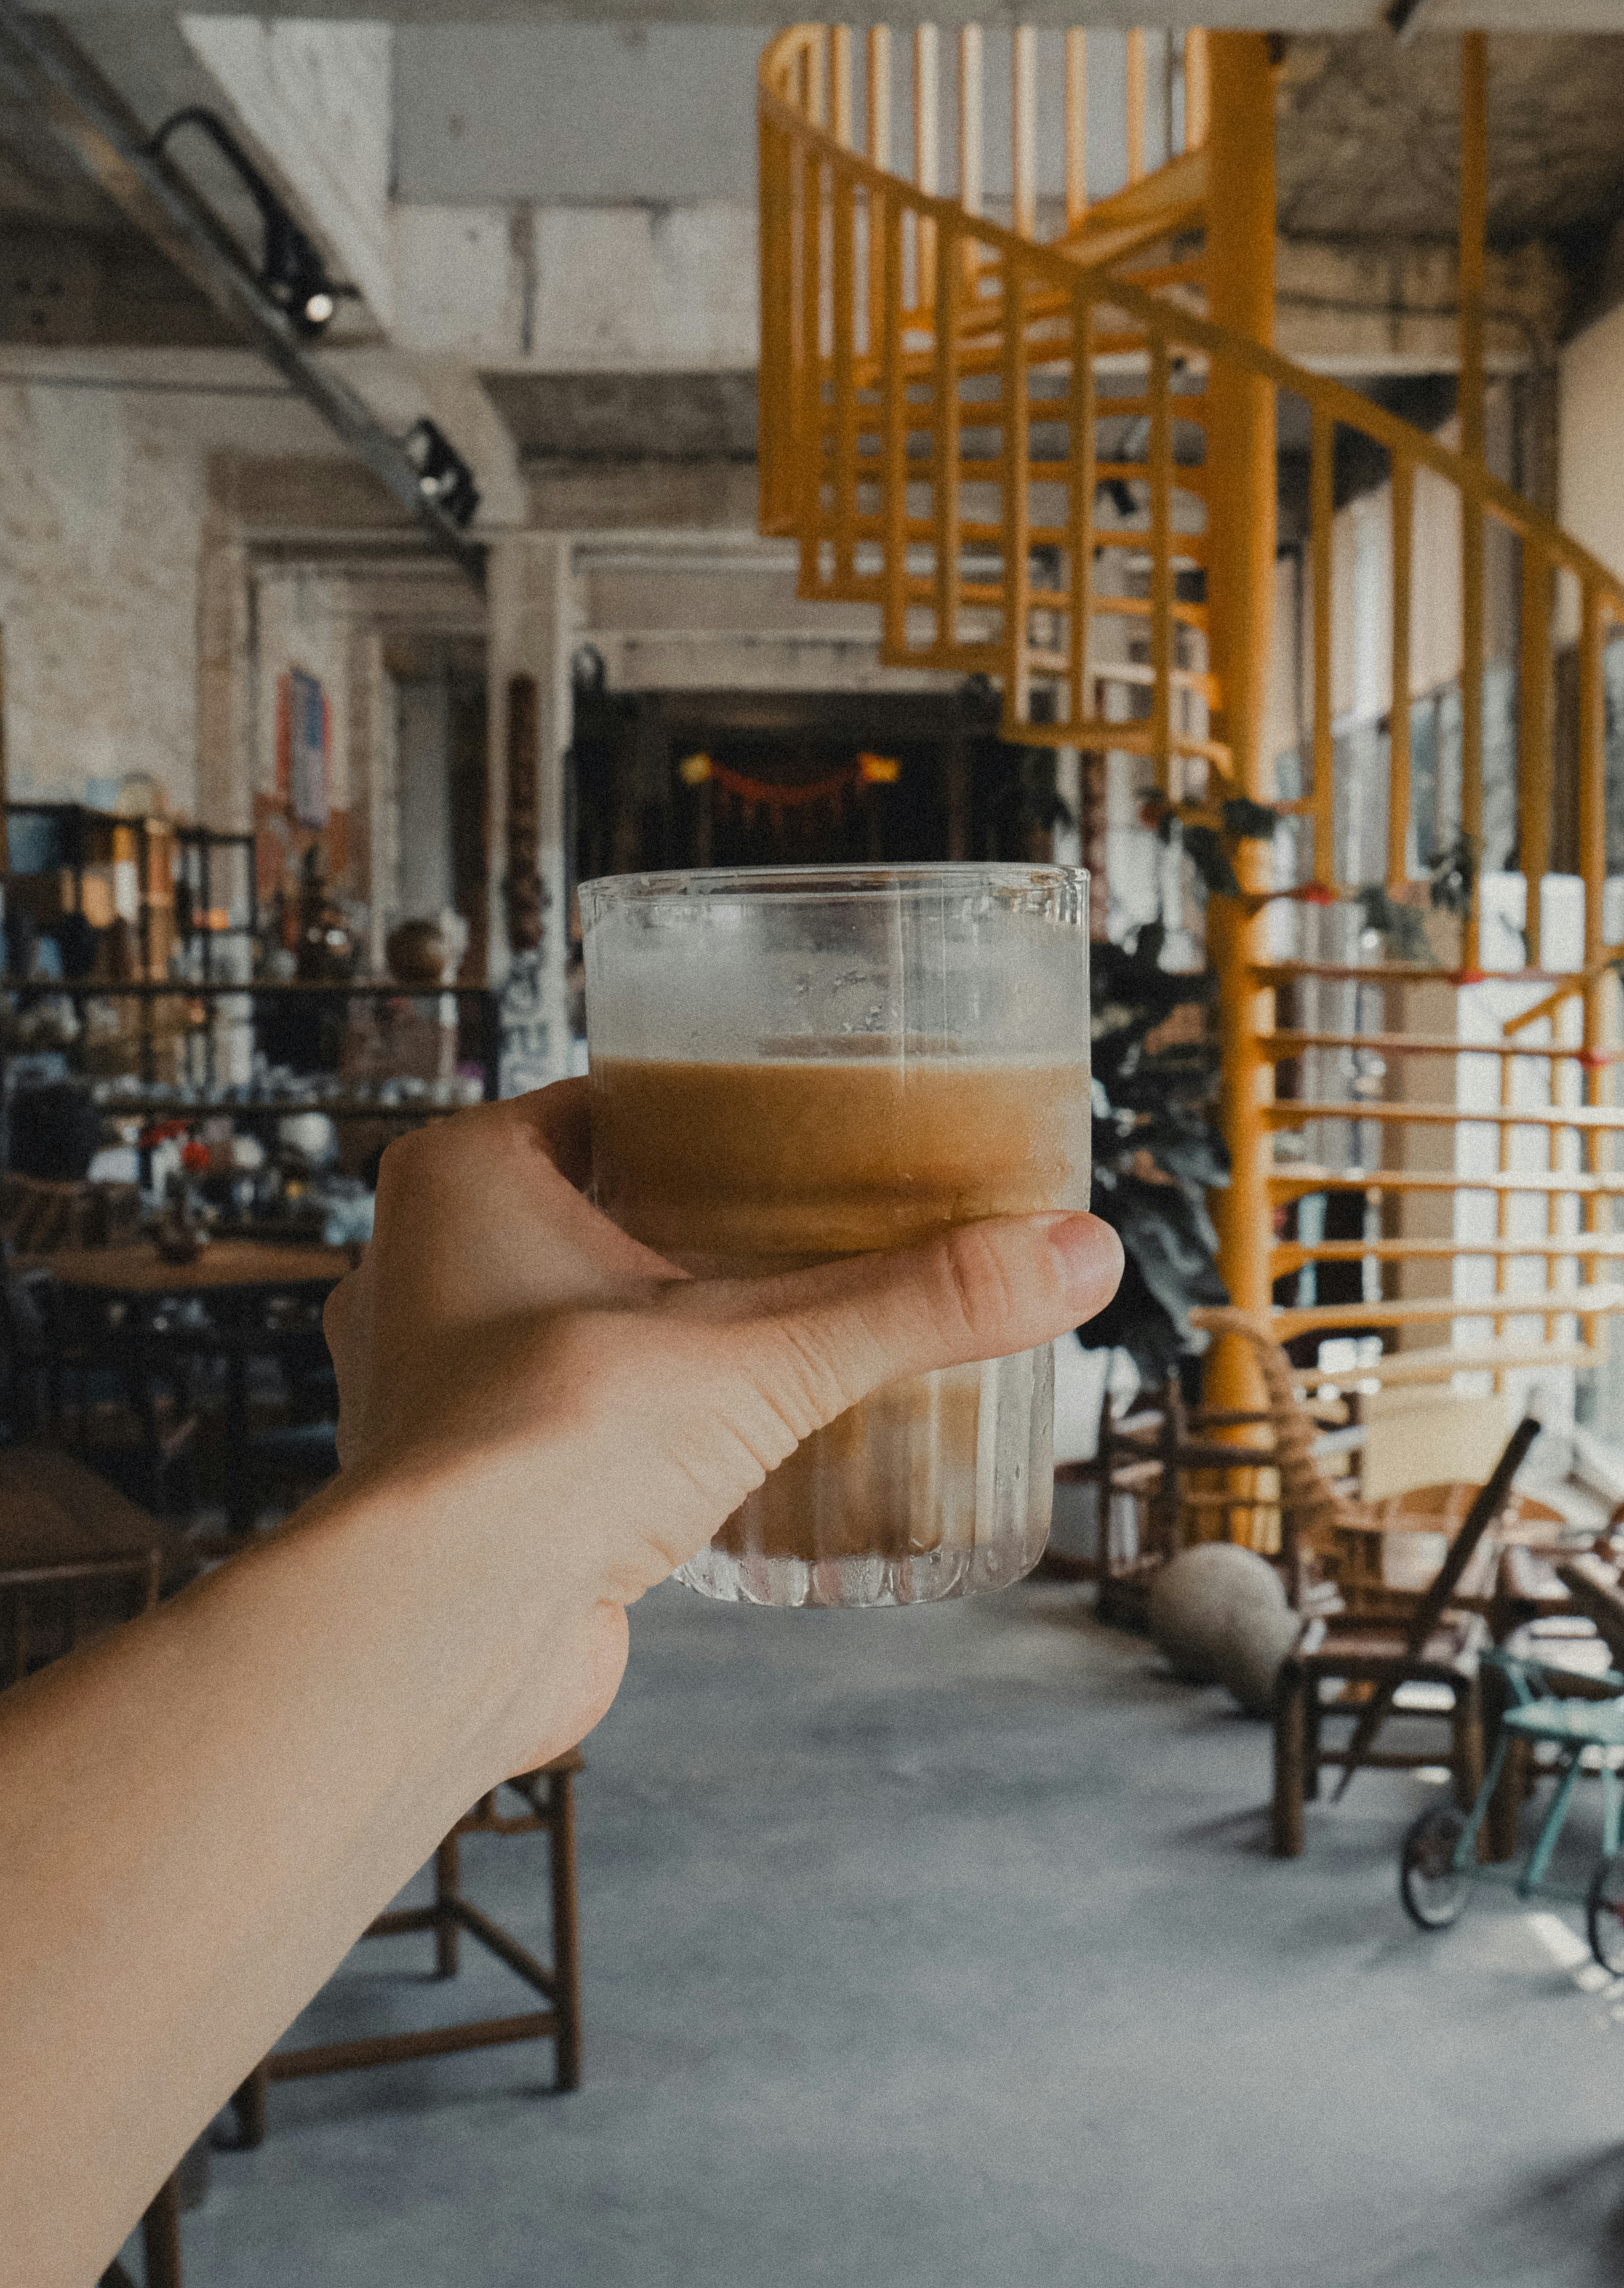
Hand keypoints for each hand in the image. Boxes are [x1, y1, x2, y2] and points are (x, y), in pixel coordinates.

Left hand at [324, 1079, 1121, 1775]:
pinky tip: (703, 1450)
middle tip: (802, 1233)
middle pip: (590, 1211)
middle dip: (690, 1227)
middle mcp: (421, 1267)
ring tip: (765, 1343)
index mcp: (462, 1178)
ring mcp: (427, 1379)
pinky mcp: (459, 1482)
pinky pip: (556, 1422)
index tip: (791, 1129)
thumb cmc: (549, 1449)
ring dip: (652, 1334)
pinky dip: (624, 1428)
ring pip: (567, 1321)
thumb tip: (1073, 1254)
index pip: (604, 1105)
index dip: (703, 1114)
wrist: (446, 1631)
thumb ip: (917, 1302)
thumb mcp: (766, 1351)